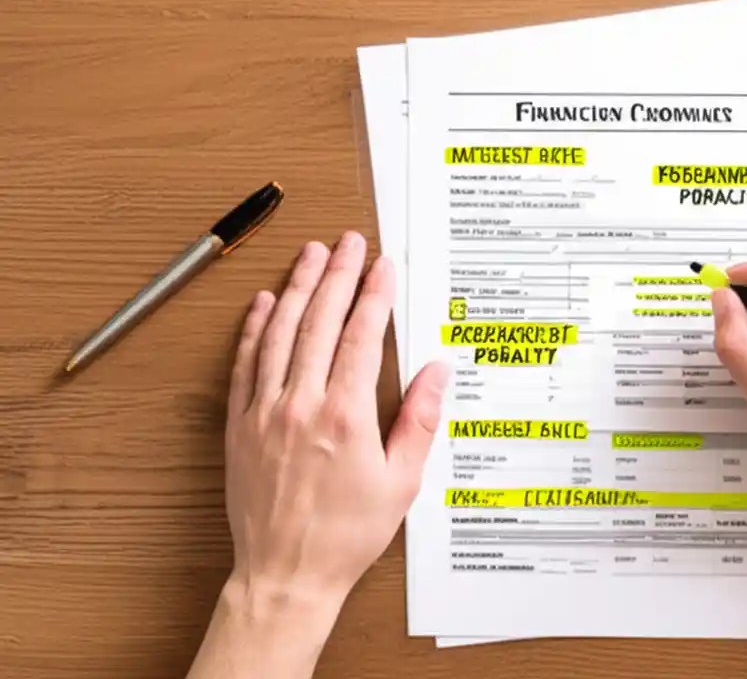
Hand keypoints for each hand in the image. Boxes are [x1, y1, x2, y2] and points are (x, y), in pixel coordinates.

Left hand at [224, 231, 448, 611]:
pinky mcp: (240, 426)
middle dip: (337, 274)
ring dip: (297, 288)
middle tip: (349, 242)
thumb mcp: (402, 481)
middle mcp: (301, 404)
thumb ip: (418, 419)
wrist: (286, 574)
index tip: (384, 265)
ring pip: (280, 332)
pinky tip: (264, 303)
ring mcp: (265, 412)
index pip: (363, 335)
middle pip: (320, 321)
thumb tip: (435, 371)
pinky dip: (254, 328)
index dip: (375, 293)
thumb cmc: (347, 535)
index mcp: (347, 415)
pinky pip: (244, 364)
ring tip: (310, 254)